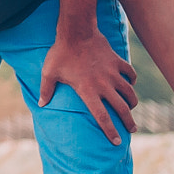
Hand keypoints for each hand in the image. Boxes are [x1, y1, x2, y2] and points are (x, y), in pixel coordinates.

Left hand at [39, 29, 138, 145]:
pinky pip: (130, 73)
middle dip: (128, 122)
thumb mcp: (49, 72)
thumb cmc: (60, 53)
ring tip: (131, 108)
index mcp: (88, 91)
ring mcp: (112, 73)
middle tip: (132, 130)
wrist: (76, 31)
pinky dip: (132, 79)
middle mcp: (103, 85)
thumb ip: (46, 90)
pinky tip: (131, 83)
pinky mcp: (117, 61)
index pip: (102, 117)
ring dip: (132, 102)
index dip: (110, 131)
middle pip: (121, 108)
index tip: (116, 141)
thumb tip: (41, 104)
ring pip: (129, 93)